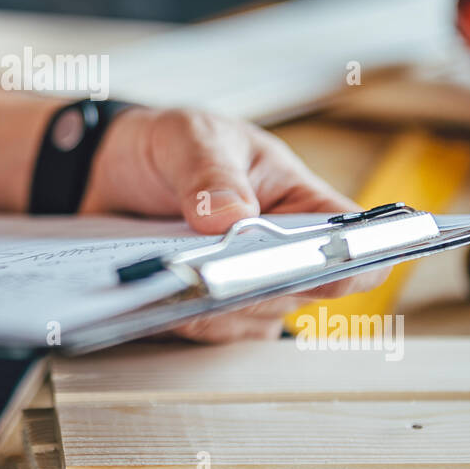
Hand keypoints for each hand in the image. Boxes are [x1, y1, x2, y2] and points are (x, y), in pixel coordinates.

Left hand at [80, 107, 386, 341]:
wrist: (116, 163)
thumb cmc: (177, 145)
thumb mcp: (192, 137)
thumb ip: (210, 170)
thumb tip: (232, 215)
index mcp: (300, 204)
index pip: (352, 243)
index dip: (353, 262)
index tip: (324, 267)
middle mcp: (281, 256)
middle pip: (297, 294)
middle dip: (258, 288)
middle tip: (217, 276)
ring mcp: (243, 288)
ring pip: (248, 321)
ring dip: (210, 308)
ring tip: (170, 284)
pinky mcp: (201, 309)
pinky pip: (200, 331)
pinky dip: (175, 317)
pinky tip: (148, 298)